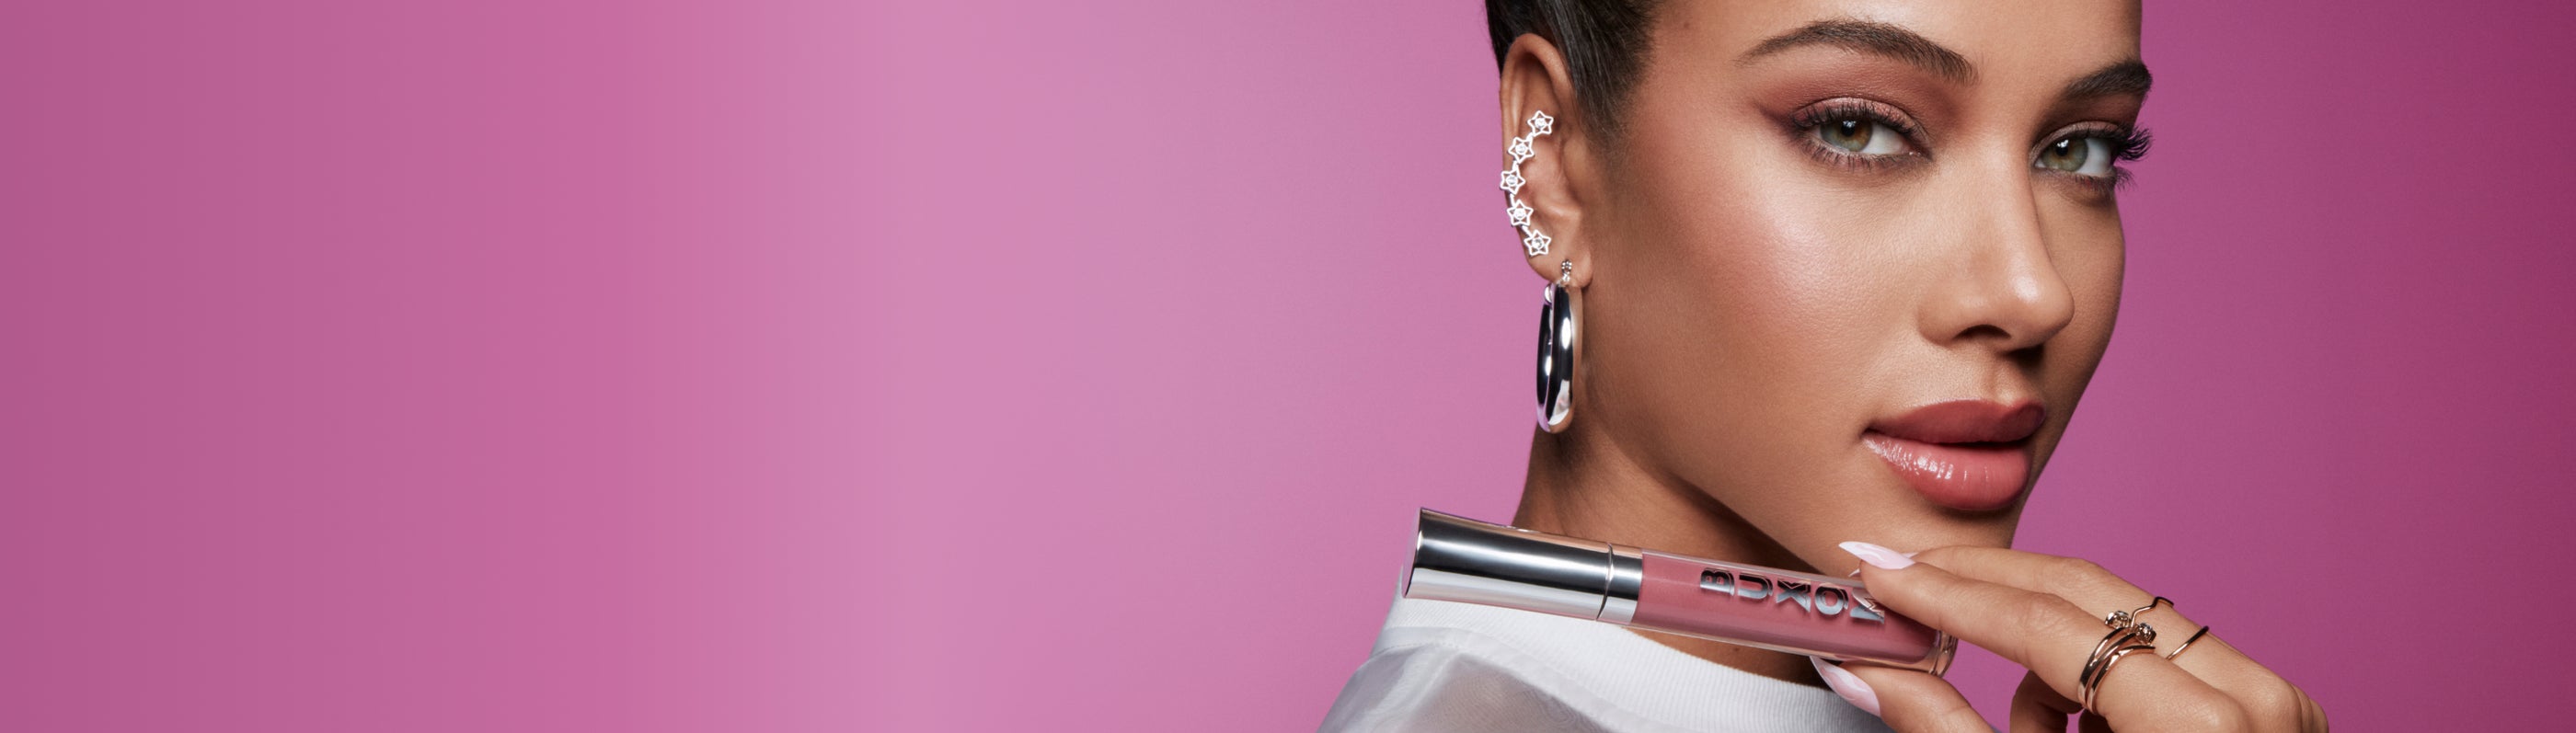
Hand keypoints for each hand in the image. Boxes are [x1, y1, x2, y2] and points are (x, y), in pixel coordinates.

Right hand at [1814, 543, 2326, 731]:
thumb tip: (1866, 671)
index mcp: (2201, 729)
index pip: (2048, 624)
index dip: (1948, 595)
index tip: (1877, 575)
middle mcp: (2253, 696)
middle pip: (2087, 594)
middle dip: (1983, 587)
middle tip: (1903, 581)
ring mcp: (2270, 701)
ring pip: (2121, 623)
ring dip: (2043, 662)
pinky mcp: (2266, 713)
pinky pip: (2159, 660)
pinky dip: (2097, 692)